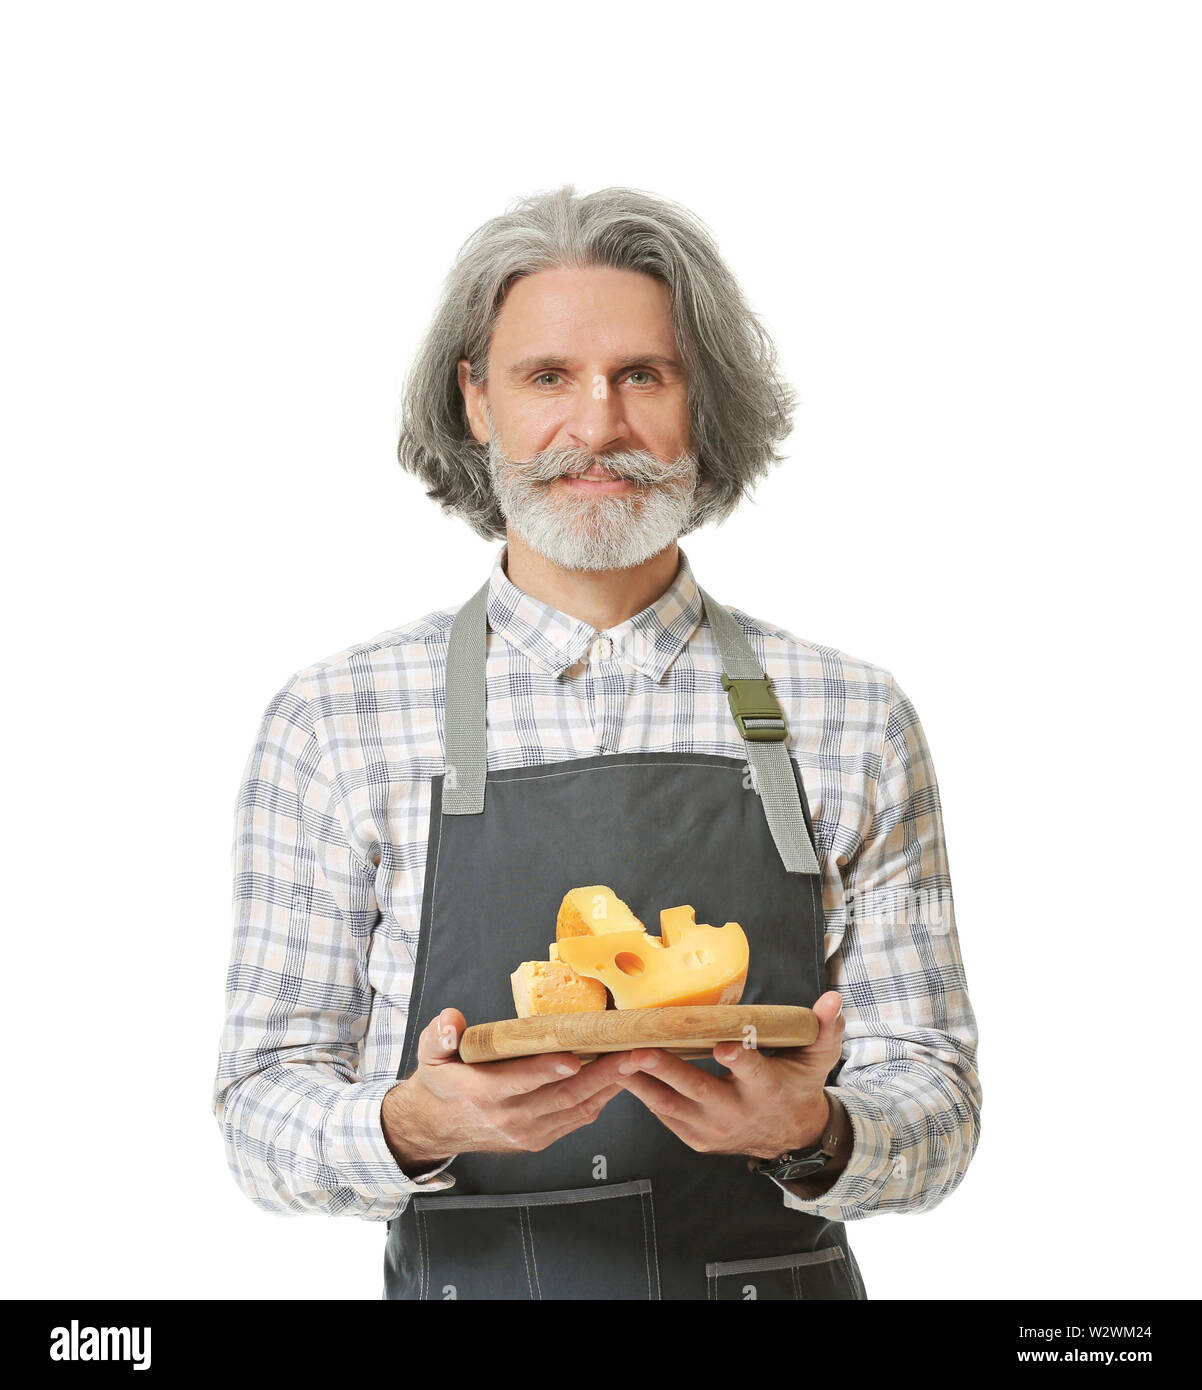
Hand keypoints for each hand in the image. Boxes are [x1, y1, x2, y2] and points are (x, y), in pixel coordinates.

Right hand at [381, 1008, 628, 1170]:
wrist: (438, 1126)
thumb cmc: (442, 1082)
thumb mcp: (430, 1054)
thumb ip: (439, 1035)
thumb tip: (451, 1021)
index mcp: (482, 1094)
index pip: (518, 1083)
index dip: (545, 1071)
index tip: (571, 1057)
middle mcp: (509, 1118)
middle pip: (561, 1096)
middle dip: (601, 1074)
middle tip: (630, 1053)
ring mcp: (528, 1132)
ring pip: (576, 1109)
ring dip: (609, 1086)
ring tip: (636, 1061)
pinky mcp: (541, 1137)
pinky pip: (577, 1118)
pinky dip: (600, 1098)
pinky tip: (619, 1078)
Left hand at [614, 991, 844, 1158]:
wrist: (789, 1138)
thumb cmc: (797, 1086)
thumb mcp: (817, 1058)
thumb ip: (824, 1028)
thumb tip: (833, 998)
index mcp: (766, 1090)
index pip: (752, 1072)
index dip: (739, 1060)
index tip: (724, 1046)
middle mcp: (736, 1113)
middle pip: (698, 1090)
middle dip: (667, 1070)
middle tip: (640, 1049)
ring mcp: (712, 1129)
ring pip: (671, 1105)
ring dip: (642, 1082)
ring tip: (615, 1058)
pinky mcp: (694, 1137)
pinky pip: (664, 1115)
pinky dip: (642, 1094)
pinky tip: (620, 1072)